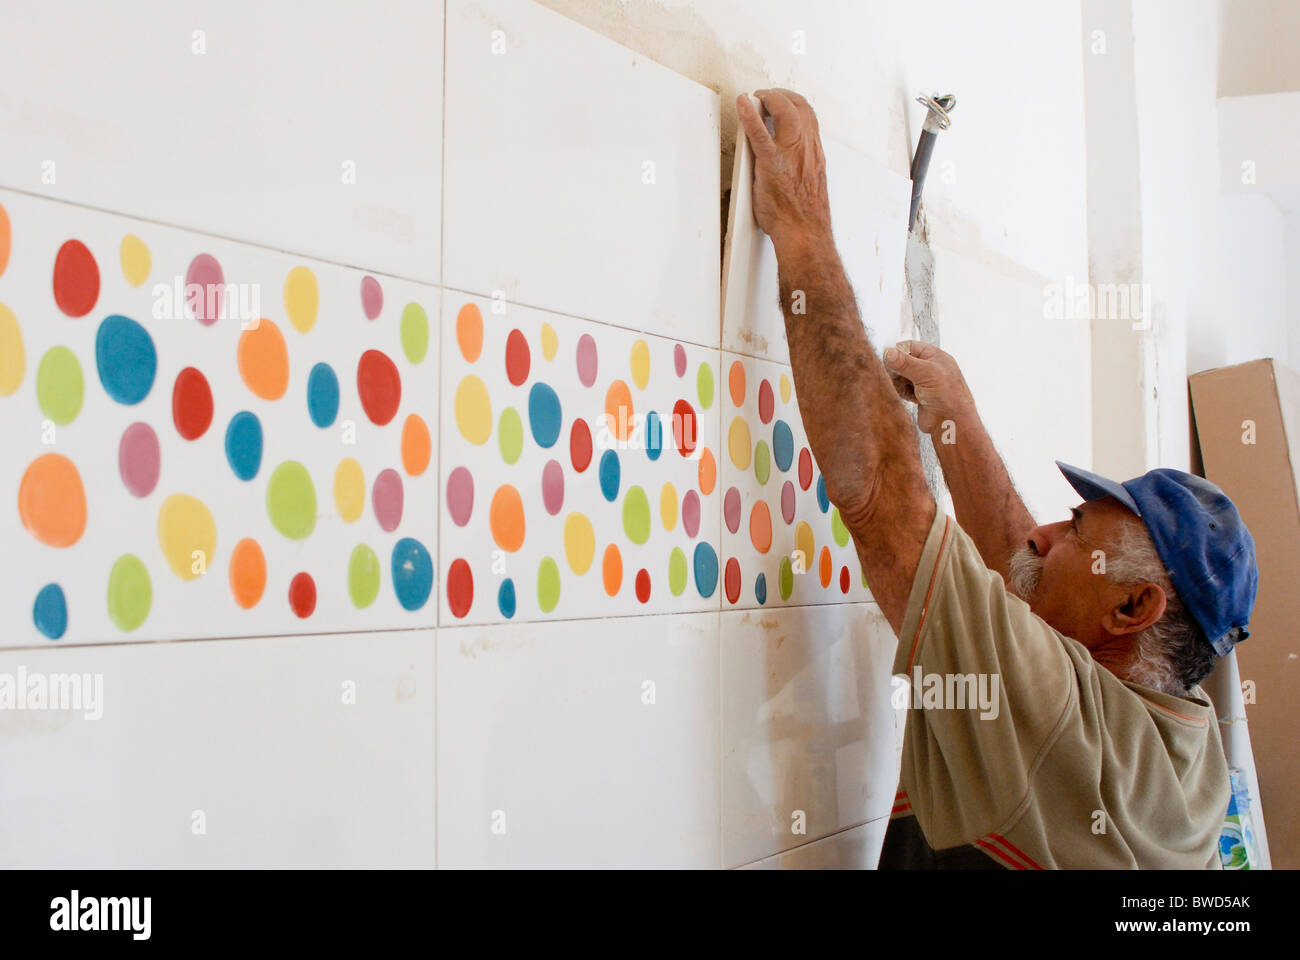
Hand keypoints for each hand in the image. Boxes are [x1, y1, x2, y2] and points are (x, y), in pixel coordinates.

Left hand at [735, 89, 832, 251]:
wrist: (804, 233)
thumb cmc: (804, 218)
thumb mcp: (808, 184)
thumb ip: (799, 167)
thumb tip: (787, 163)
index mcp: (815, 153)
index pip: (810, 116)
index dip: (795, 103)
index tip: (783, 101)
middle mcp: (806, 149)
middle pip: (800, 106)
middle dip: (782, 94)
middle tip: (766, 95)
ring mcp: (791, 154)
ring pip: (785, 111)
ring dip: (769, 98)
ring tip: (755, 98)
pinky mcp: (773, 163)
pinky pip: (760, 133)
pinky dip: (750, 114)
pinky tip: (742, 103)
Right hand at [882, 340, 975, 435]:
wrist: (951, 423)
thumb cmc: (947, 395)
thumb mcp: (926, 373)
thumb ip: (905, 362)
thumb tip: (887, 352)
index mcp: (935, 356)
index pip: (910, 346)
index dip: (897, 351)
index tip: (887, 359)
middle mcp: (929, 367)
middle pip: (902, 361)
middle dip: (897, 369)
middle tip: (896, 376)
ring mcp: (923, 382)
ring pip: (900, 376)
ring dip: (899, 382)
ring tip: (907, 389)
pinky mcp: (918, 396)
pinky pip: (902, 389)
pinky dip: (901, 392)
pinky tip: (910, 398)